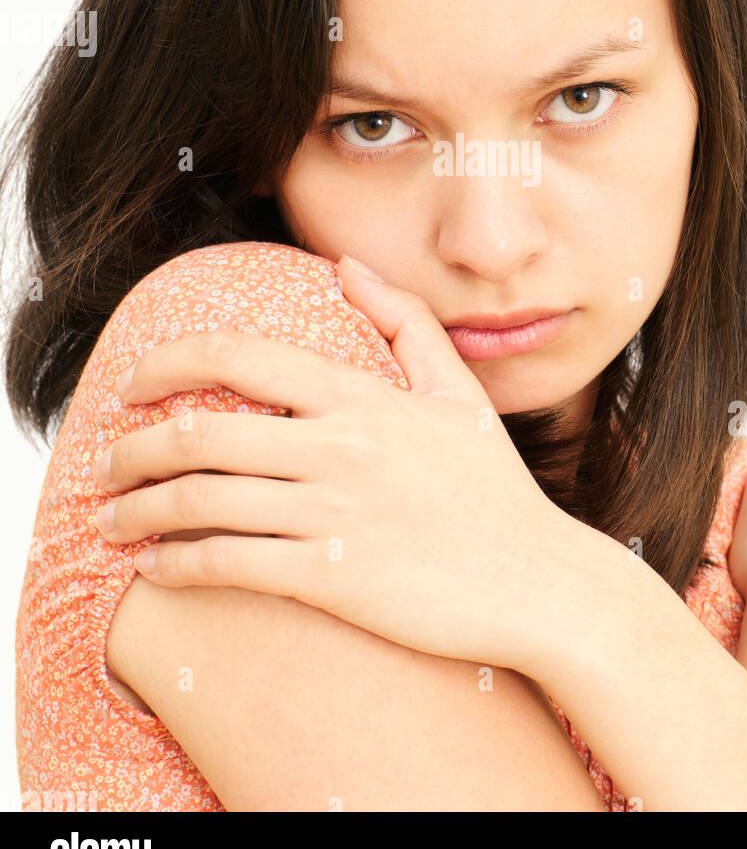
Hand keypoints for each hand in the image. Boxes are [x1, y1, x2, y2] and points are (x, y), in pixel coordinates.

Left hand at [94, 254, 571, 669]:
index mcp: (362, 397)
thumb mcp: (458, 393)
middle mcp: (339, 448)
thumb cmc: (496, 490)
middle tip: (104, 461)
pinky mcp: (332, 578)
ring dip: (136, 510)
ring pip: (201, 502)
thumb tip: (348, 265)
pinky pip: (229, 565)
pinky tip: (155, 568)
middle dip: (131, 446)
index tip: (134, 380)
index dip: (171, 361)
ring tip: (111, 520)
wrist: (539, 583)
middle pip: (199, 433)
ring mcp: (334, 513)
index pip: (243, 357)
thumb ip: (404, 322)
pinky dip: (176, 565)